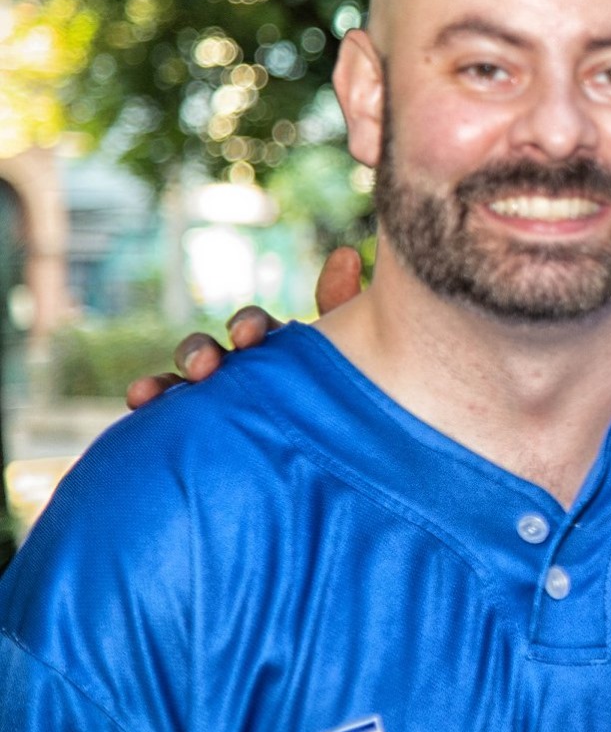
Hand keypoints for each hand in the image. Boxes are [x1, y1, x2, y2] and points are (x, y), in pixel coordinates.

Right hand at [123, 248, 365, 407]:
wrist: (341, 478)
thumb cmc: (348, 403)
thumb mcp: (352, 357)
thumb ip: (344, 312)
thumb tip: (343, 253)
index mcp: (277, 352)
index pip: (255, 330)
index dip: (249, 327)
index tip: (246, 336)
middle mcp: (241, 374)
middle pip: (210, 353)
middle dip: (199, 353)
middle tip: (204, 368)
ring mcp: (217, 404)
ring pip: (182, 386)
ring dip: (165, 382)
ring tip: (147, 391)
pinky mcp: (198, 431)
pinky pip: (170, 418)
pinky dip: (152, 404)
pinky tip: (138, 403)